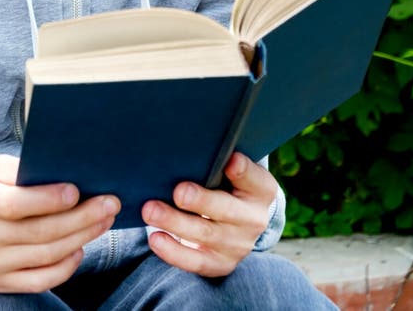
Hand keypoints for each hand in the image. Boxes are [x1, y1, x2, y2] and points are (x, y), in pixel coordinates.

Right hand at [0, 154, 119, 292]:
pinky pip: (38, 281)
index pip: (14, 204)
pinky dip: (64, 267)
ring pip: (44, 256)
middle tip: (109, 203)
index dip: (48, 199)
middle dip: (81, 217)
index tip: (76, 190)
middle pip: (38, 232)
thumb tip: (58, 172)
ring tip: (104, 219)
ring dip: (81, 238)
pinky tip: (80, 248)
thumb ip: (16, 170)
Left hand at [141, 153, 275, 276]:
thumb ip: (218, 160)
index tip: (230, 160)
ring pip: (205, 234)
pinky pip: (195, 261)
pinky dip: (173, 251)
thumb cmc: (227, 184)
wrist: (239, 223)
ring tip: (150, 210)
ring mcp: (238, 245)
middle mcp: (253, 219)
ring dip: (175, 222)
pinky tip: (156, 238)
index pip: (254, 178)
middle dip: (201, 201)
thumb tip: (187, 148)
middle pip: (226, 209)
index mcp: (261, 189)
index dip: (243, 170)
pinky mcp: (220, 264)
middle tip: (178, 192)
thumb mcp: (231, 170)